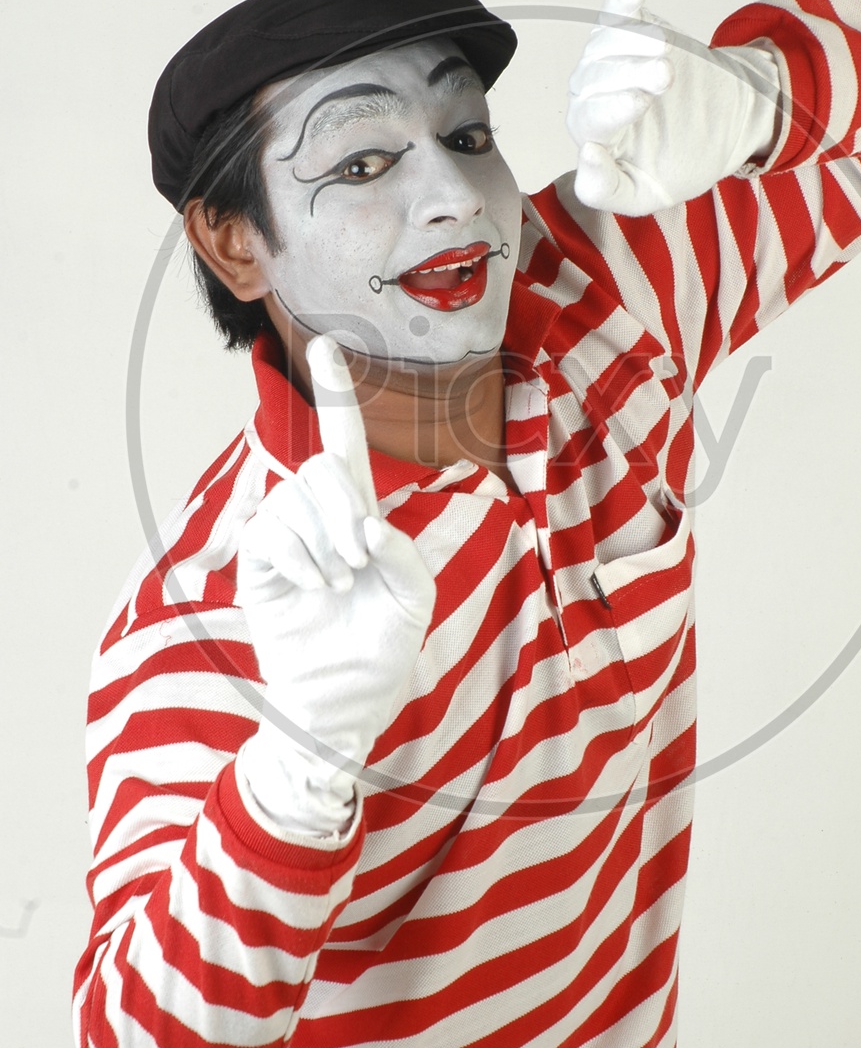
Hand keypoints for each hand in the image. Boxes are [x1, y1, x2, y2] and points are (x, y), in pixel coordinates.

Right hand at [236, 335, 435, 831]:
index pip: (343, 443)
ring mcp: (283, 539)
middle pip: (324, 469)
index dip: (335, 394)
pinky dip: (303, 558)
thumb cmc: (382, 651)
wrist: (343, 704)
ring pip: (300, 501)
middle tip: (360, 559)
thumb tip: (367, 526)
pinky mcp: (257, 565)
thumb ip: (405, 554)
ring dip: (328, 544)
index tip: (328, 344)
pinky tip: (318, 588)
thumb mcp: (415, 599)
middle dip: (347, 509)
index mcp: (357, 515)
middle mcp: (316, 518)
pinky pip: (273, 534)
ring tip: (340, 587)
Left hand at [566, 0, 781, 213]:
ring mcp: (608, 58)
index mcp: (593, 134)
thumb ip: (608, 189)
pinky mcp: (629, 30)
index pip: (590, 122)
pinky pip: (616, 13)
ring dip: (632, 41)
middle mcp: (593, 92)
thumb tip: (587, 156)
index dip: (611, 111)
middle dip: (630, 73)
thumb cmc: (677, 162)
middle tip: (665, 75)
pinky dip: (621, 1)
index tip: (639, 103)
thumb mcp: (645, 194)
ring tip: (664, 46)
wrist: (722, 123)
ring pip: (606, 44)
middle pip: (597, 78)